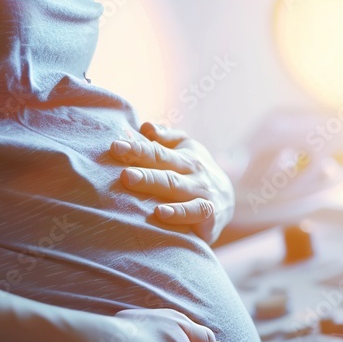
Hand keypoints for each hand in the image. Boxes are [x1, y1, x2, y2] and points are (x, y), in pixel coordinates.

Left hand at [110, 123, 234, 243]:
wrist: (227, 201)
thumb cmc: (195, 173)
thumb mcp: (186, 150)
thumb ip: (165, 138)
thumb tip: (145, 126)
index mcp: (184, 155)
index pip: (157, 150)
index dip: (137, 147)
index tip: (115, 146)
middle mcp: (194, 172)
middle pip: (164, 166)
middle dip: (141, 163)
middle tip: (121, 168)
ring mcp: (203, 192)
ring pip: (176, 187)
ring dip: (153, 183)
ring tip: (130, 180)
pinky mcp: (210, 215)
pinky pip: (195, 212)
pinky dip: (180, 213)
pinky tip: (161, 214)